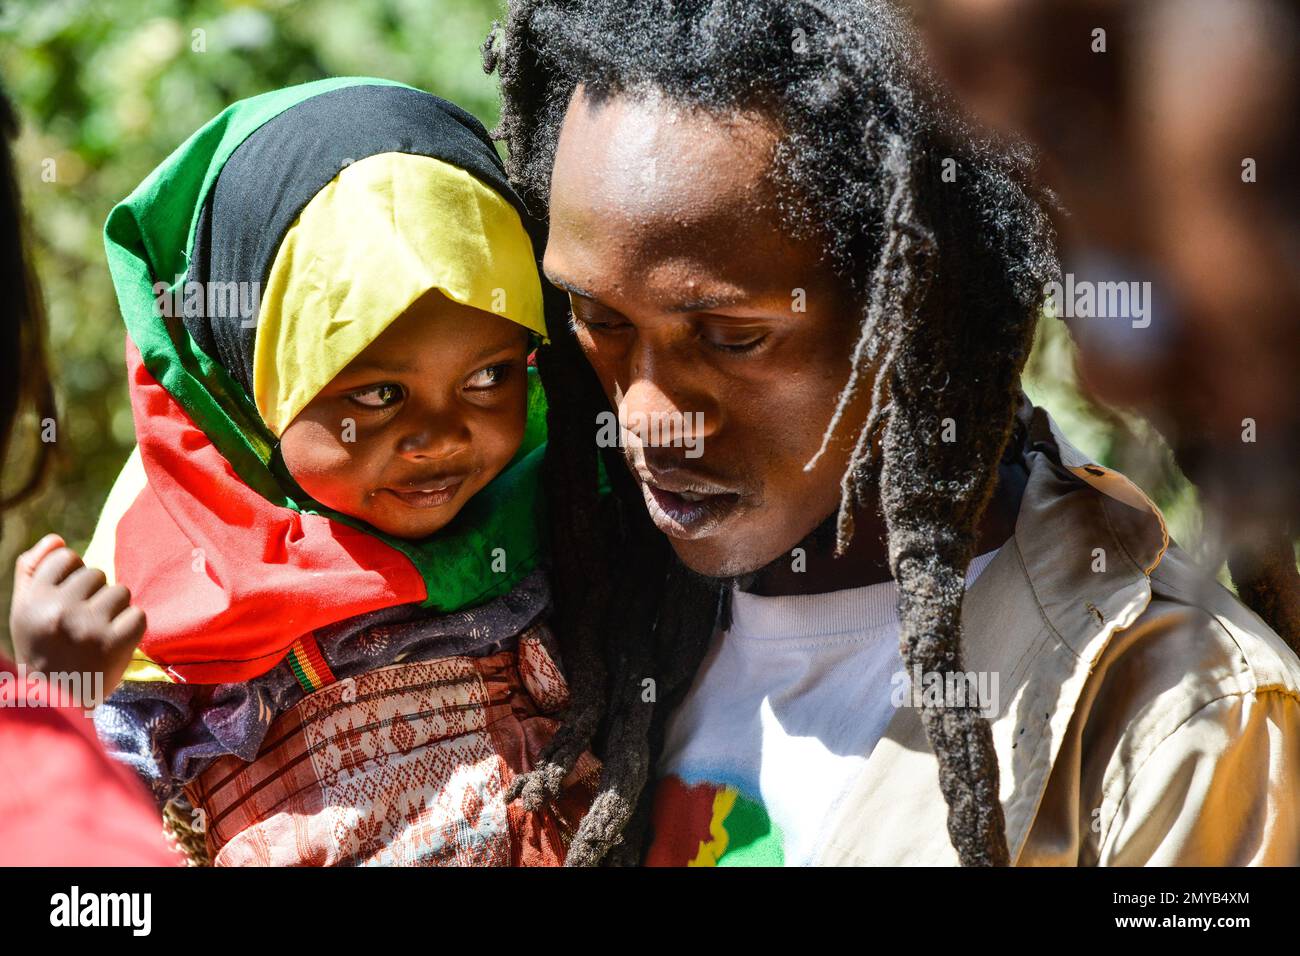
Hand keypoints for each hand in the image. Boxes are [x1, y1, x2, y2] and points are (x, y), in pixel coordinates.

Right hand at [9, 534, 145, 697]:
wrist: (60, 700)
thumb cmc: (42, 647)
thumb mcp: (23, 610)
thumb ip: (32, 570)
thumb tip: (56, 538)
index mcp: (32, 602)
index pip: (66, 556)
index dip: (72, 574)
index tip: (67, 598)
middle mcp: (58, 612)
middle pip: (97, 573)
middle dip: (94, 593)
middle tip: (82, 621)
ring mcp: (89, 628)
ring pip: (121, 591)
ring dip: (115, 609)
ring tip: (97, 631)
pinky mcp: (117, 643)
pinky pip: (138, 614)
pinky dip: (131, 627)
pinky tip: (114, 642)